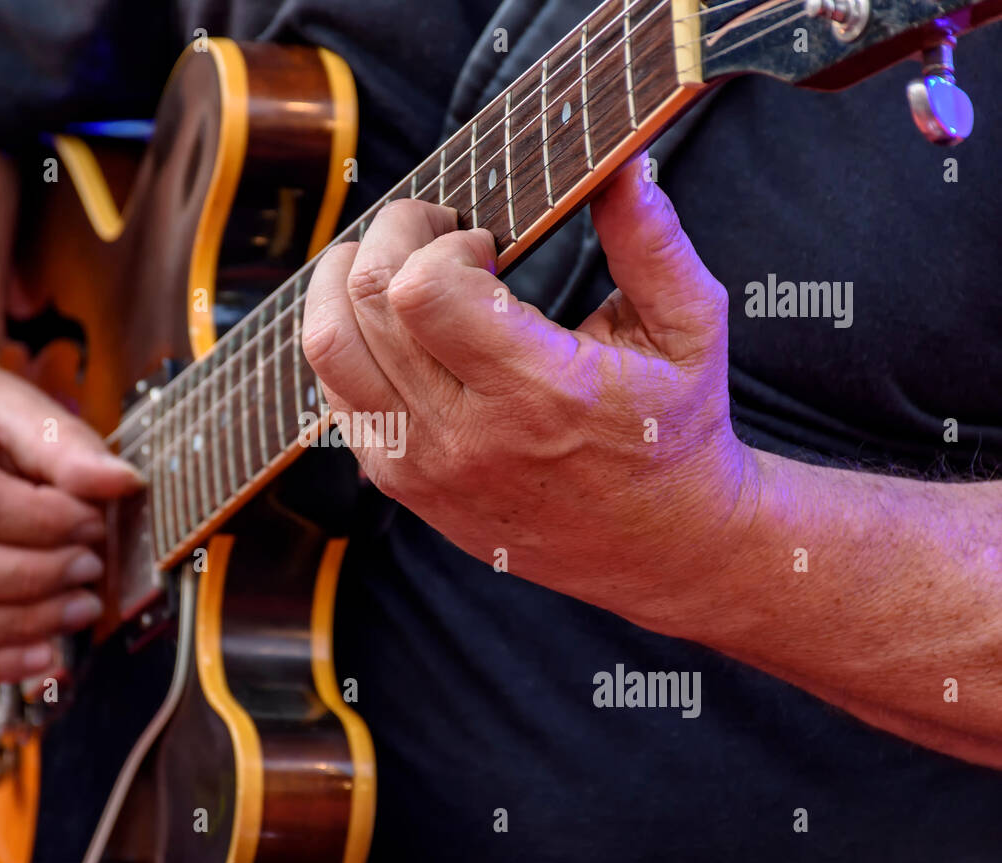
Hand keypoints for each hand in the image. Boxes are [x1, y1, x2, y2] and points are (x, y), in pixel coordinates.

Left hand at [301, 155, 757, 623]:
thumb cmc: (674, 430)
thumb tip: (624, 162)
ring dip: (344, 282)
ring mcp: (422, 465)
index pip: (423, 292)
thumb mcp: (689, 332)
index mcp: (539, 393)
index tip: (483, 239)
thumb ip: (652, 243)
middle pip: (366, 304)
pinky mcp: (399, 483)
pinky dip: (345, 340)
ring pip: (327, 348)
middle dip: (389, 237)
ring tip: (393, 263)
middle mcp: (465, 437)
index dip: (439, 241)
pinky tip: (394, 327)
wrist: (653, 546)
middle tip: (434, 229)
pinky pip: (333, 393)